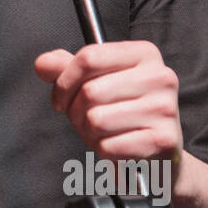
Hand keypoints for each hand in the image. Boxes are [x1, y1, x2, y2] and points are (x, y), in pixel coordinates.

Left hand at [35, 41, 182, 163]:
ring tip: (104, 132)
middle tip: (85, 119)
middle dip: (75, 111)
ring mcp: (165, 109)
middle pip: (90, 90)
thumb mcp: (93, 83)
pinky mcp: (163, 141)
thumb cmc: (121, 113)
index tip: (61, 97)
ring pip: (96, 119)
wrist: (157, 154)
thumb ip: (65, 68)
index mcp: (144, 54)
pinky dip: (105, 150)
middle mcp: (161, 76)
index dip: (64, 81)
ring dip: (90, 132)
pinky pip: (109, 146)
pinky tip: (118, 146)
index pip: (89, 57)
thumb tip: (42, 64)